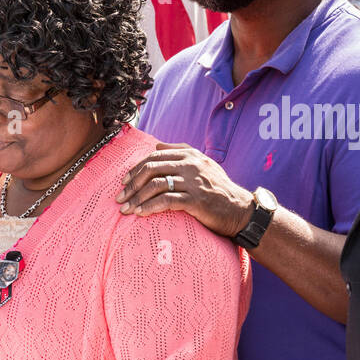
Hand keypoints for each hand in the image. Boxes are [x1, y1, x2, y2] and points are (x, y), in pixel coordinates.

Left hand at [116, 142, 255, 237]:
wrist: (240, 209)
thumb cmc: (218, 189)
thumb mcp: (202, 165)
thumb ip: (180, 152)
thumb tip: (156, 144)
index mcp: (189, 154)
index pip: (154, 157)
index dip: (135, 169)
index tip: (124, 182)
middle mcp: (190, 165)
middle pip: (151, 169)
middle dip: (131, 184)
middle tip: (119, 197)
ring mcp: (193, 182)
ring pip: (155, 185)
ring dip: (136, 198)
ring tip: (125, 209)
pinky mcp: (195, 200)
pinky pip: (166, 201)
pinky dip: (149, 207)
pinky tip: (140, 214)